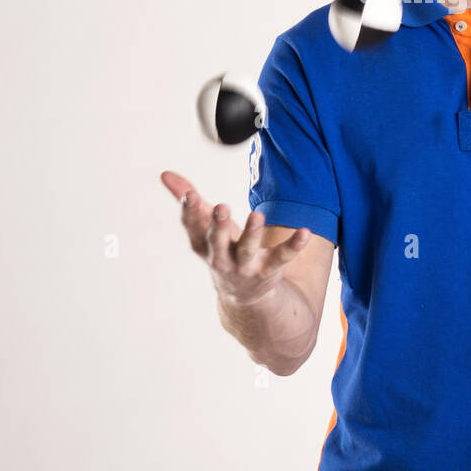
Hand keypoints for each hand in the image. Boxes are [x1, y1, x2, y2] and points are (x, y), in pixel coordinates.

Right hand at [159, 170, 312, 305]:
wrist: (243, 296)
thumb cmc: (221, 250)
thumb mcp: (203, 228)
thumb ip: (189, 201)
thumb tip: (165, 173)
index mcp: (203, 245)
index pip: (193, 228)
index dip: (190, 213)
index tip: (189, 195)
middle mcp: (222, 258)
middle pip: (217, 242)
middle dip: (218, 225)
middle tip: (221, 207)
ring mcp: (245, 266)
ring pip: (248, 250)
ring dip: (252, 233)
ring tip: (258, 214)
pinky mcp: (268, 269)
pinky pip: (282, 257)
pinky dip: (294, 245)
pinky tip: (305, 232)